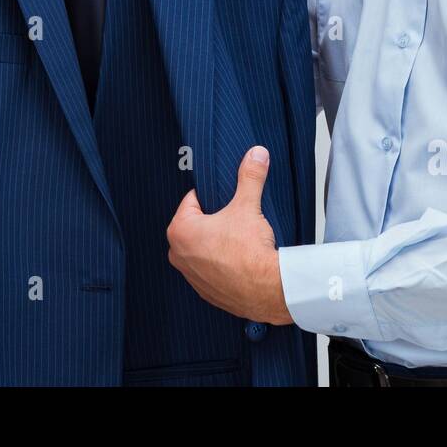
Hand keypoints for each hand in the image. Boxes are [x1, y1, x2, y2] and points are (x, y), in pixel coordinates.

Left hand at [166, 146, 293, 325]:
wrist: (268, 290)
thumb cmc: (250, 251)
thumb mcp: (247, 206)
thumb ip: (250, 176)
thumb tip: (256, 154)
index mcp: (179, 230)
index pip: (193, 200)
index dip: (213, 197)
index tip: (227, 200)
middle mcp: (178, 255)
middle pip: (196, 224)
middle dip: (213, 220)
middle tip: (235, 220)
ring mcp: (190, 276)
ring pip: (202, 248)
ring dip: (216, 243)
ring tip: (239, 241)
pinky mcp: (205, 292)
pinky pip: (210, 270)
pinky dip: (222, 264)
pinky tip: (239, 261)